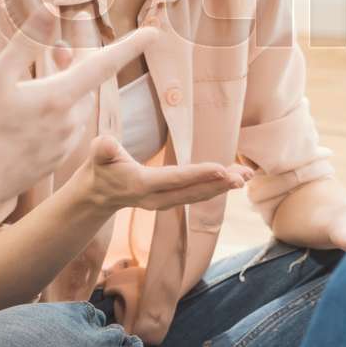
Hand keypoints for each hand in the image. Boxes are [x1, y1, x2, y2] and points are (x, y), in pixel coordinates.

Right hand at [0, 8, 156, 205]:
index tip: (155, 32)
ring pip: (74, 106)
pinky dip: (56, 110)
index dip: (130, 45)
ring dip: (66, 86)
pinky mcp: (49, 162)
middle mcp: (69, 123)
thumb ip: (26, 42)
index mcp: (59, 98)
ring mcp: (61, 146)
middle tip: (65, 46)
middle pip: (86, 84)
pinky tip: (33, 108)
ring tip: (50, 68)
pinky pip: (62, 128)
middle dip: (79, 62)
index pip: (104, 64)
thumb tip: (52, 9)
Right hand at [75, 135, 251, 212]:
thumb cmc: (100, 168)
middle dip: (220, 184)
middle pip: (193, 192)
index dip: (198, 174)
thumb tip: (106, 144)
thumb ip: (102, 150)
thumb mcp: (97, 155)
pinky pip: (197, 194)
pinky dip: (217, 187)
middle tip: (244, 176)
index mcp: (142, 185)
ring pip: (199, 195)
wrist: (97, 194)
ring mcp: (165, 202)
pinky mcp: (171, 199)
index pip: (174, 179)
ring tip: (248, 175)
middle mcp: (157, 198)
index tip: (221, 169)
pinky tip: (235, 178)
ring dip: (224, 186)